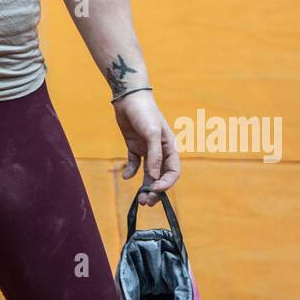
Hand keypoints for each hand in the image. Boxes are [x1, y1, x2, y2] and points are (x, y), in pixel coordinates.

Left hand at [114, 90, 180, 205]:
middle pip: (161, 176)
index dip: (166, 183)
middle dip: (156, 190)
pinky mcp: (134, 146)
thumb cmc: (144, 112)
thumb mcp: (152, 133)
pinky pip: (134, 164)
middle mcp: (160, 151)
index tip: (155, 189)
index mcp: (169, 148)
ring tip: (140, 200)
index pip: (173, 172)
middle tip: (146, 201)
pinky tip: (126, 176)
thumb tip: (155, 177)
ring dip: (145, 186)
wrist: (128, 98)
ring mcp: (146, 149)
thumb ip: (155, 155)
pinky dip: (131, 171)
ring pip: (149, 174)